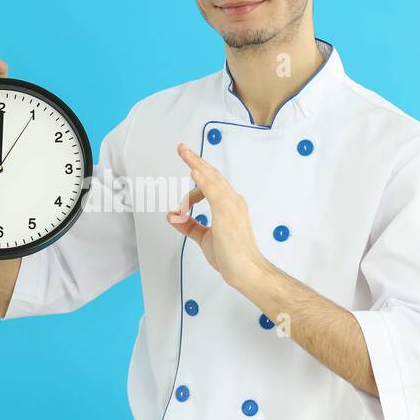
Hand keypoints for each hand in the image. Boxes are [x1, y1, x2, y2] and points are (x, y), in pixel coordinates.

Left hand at [166, 143, 268, 289]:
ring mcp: (231, 206)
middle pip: (212, 175)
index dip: (194, 189)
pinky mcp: (227, 213)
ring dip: (197, 164)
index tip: (183, 197)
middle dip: (196, 161)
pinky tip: (193, 170)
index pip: (210, 187)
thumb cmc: (231, 257)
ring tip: (184, 152)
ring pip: (212, 178)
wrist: (247, 271)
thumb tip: (172, 216)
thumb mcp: (204, 238)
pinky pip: (213, 191)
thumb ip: (190, 226)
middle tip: (182, 148)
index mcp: (230, 206)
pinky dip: (203, 180)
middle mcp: (232, 202)